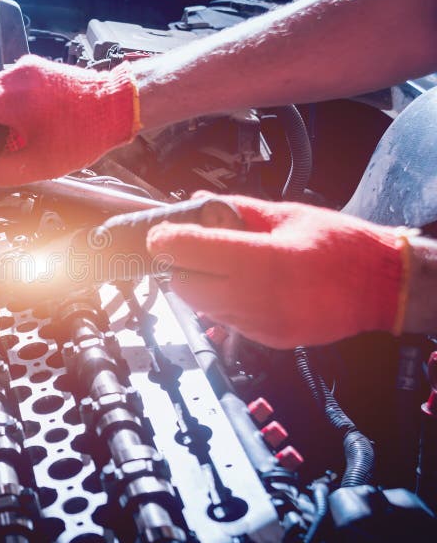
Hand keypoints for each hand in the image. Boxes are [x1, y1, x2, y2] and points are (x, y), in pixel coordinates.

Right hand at [0, 55, 139, 191]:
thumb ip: (3, 173)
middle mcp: (17, 76)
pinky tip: (17, 123)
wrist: (117, 105)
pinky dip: (2, 102)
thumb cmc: (85, 133)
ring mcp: (28, 68)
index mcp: (13, 98)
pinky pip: (8, 83)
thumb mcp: (42, 164)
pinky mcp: (38, 68)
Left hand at [146, 193, 410, 348]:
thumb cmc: (340, 244)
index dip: (168, 240)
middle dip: (179, 267)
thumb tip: (196, 202)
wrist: (383, 287)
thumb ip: (237, 209)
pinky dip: (221, 303)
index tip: (158, 233)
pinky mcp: (267, 340)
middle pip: (186, 287)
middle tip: (189, 248)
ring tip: (220, 265)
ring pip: (202, 308)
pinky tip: (243, 286)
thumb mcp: (287, 215)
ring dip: (199, 286)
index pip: (194, 252)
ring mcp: (262, 325)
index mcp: (266, 259)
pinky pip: (226, 320)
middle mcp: (259, 298)